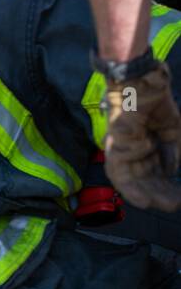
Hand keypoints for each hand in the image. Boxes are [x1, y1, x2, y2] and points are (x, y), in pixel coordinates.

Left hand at [102, 61, 180, 210]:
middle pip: (144, 178)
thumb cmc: (153, 101)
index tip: (178, 195)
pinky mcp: (114, 148)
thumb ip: (172, 150)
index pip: (155, 170)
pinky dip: (130, 189)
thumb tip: (171, 172)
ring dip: (147, 194)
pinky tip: (143, 201)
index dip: (166, 184)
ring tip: (163, 206)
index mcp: (145, 144)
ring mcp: (122, 150)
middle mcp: (131, 150)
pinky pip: (119, 173)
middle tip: (174, 204)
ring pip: (132, 180)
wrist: (140, 83)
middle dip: (160, 193)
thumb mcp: (171, 128)